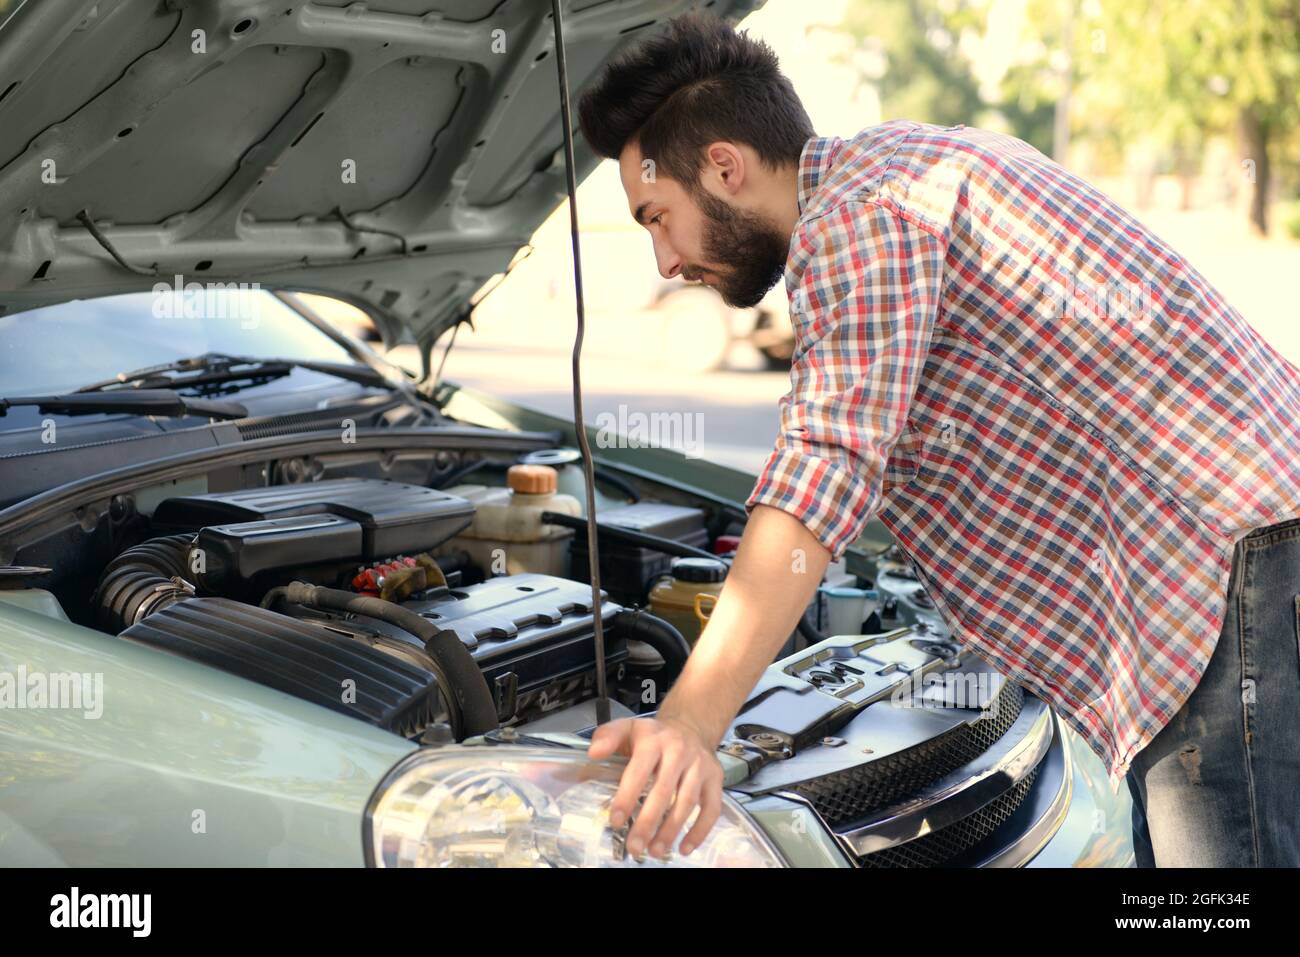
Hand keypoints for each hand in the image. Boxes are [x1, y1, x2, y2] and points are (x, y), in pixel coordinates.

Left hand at [587, 715, 723, 859]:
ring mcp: (700, 765)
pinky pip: (711, 808)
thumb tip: (593, 754)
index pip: (639, 770)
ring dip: (671, 830)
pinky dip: (700, 831)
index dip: (627, 797)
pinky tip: (684, 848)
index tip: (616, 822)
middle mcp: (679, 751)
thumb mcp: (627, 728)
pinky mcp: (716, 778)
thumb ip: (606, 737)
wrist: (691, 726)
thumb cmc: (653, 736)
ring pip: (687, 802)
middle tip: (634, 847)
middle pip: (664, 791)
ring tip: (655, 851)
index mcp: (654, 740)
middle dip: (648, 822)